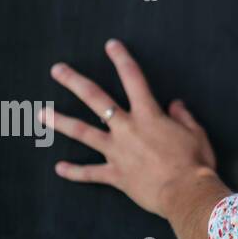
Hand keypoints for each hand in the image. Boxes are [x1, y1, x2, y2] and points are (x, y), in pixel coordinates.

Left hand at [42, 38, 218, 217]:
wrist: (186, 192)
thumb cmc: (195, 161)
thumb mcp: (196, 132)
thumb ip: (183, 116)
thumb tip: (175, 105)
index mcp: (149, 115)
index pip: (133, 79)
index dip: (122, 60)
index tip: (111, 46)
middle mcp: (127, 129)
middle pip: (96, 100)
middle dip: (75, 82)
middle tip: (57, 70)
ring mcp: (117, 152)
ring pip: (83, 133)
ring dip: (61, 122)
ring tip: (41, 114)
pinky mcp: (115, 175)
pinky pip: (90, 173)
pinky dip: (74, 171)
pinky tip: (59, 168)